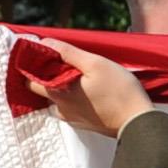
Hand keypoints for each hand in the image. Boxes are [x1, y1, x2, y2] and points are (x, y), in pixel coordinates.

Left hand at [30, 39, 155, 137]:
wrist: (138, 122)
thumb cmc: (119, 91)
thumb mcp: (96, 63)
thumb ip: (68, 53)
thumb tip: (46, 43)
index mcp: (58, 92)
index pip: (30, 80)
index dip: (32, 66)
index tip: (43, 55)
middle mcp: (60, 108)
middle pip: (42, 90)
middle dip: (47, 76)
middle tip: (62, 64)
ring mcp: (71, 118)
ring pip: (57, 100)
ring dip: (61, 88)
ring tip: (78, 78)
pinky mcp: (83, 124)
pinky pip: (70, 109)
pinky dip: (73, 99)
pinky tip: (88, 93)